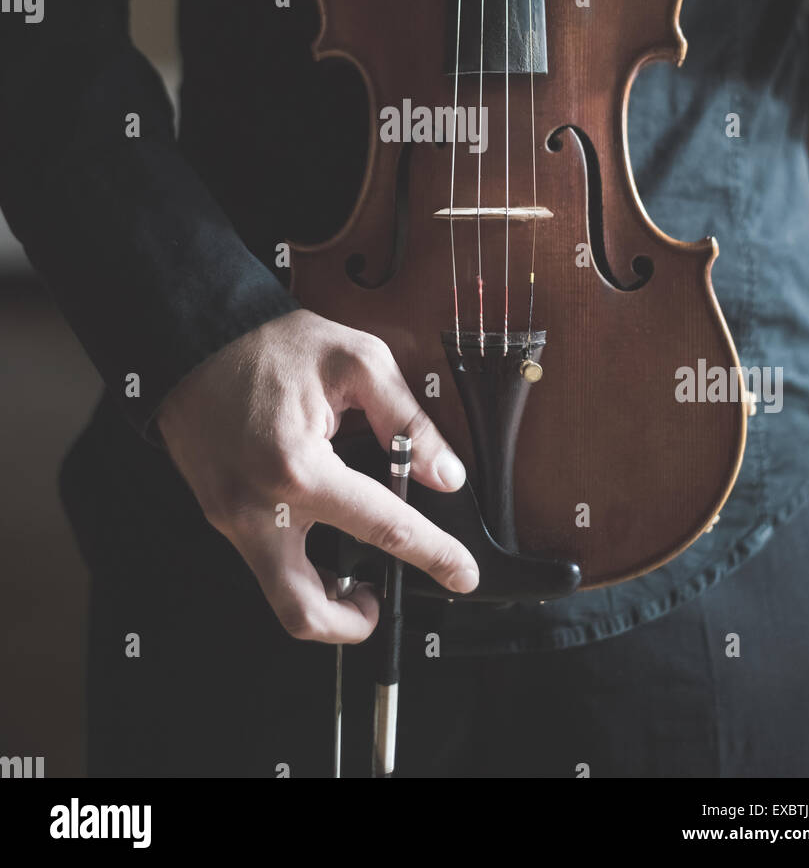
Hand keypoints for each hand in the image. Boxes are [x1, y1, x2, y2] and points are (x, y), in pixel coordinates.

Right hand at [157, 309, 478, 643]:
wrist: (193, 339)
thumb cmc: (266, 344)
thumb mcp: (356, 361)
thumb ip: (407, 419)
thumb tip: (443, 473)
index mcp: (297, 469)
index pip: (383, 528)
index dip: (433, 555)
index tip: (460, 573)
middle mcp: (257, 507)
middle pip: (304, 609)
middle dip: (351, 623)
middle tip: (381, 600)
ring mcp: (230, 517)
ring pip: (278, 594)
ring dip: (322, 598)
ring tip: (354, 576)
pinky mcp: (219, 514)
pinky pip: (263, 558)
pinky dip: (298, 564)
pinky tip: (322, 532)